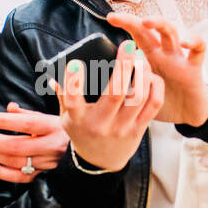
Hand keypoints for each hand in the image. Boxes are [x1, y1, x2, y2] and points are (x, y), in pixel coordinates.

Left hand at [0, 103, 67, 183]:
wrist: (87, 155)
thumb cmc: (68, 132)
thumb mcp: (55, 116)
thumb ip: (30, 112)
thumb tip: (9, 107)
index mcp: (54, 127)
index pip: (26, 123)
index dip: (4, 121)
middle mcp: (51, 146)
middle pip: (17, 145)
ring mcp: (47, 163)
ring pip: (15, 161)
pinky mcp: (43, 175)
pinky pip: (18, 177)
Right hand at [52, 40, 163, 171]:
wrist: (100, 161)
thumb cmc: (83, 132)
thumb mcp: (66, 117)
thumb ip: (63, 95)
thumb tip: (52, 73)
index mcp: (78, 119)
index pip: (72, 100)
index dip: (73, 81)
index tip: (75, 63)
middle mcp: (101, 124)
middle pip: (116, 93)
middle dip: (124, 65)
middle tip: (128, 45)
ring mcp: (122, 127)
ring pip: (138, 96)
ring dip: (143, 72)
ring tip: (141, 56)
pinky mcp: (139, 129)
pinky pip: (153, 104)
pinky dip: (155, 86)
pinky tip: (151, 73)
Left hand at [106, 13, 207, 126]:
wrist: (188, 113)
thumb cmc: (163, 101)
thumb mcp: (137, 95)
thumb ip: (120, 88)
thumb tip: (95, 88)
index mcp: (148, 56)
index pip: (136, 34)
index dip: (125, 23)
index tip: (110, 18)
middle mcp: (162, 52)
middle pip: (151, 29)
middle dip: (135, 20)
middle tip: (118, 17)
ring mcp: (178, 58)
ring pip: (172, 33)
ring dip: (160, 24)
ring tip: (147, 22)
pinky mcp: (194, 68)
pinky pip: (199, 50)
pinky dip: (195, 42)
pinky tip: (185, 43)